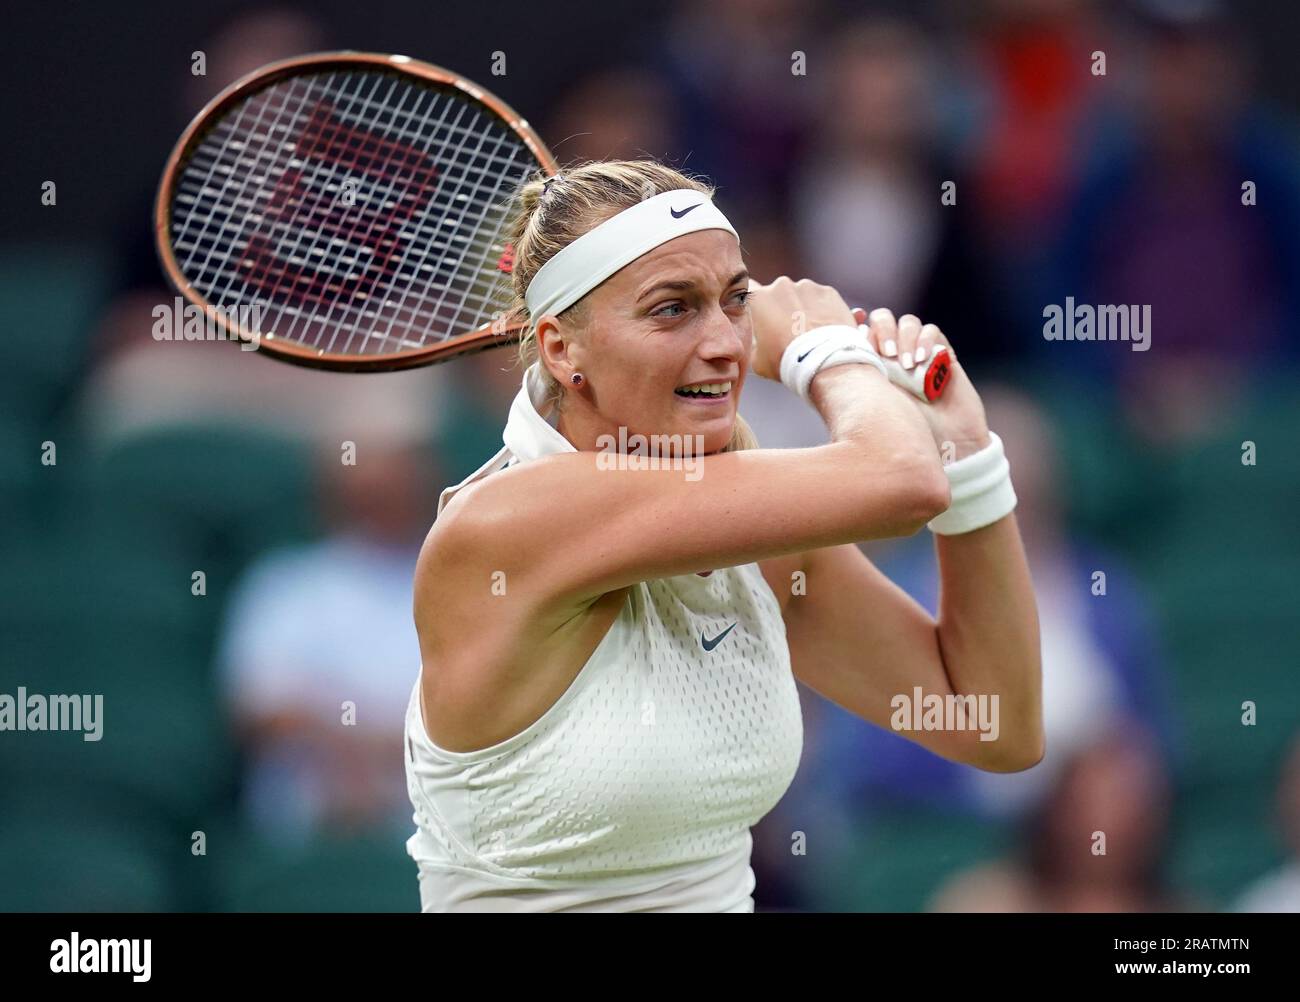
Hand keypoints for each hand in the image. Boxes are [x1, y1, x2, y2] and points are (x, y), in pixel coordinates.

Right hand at [746, 277, 856, 380]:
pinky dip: (822, 310)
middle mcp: (782, 286)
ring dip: (802, 308)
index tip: (761, 316)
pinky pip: (822, 299)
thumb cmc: (785, 361)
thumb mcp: (756, 359)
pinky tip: (824, 329)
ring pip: (801, 295)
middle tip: (788, 331)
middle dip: (782, 308)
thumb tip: (759, 342)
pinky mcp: (829, 292)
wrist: (822, 362)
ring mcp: (807, 286)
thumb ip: (754, 342)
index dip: (756, 304)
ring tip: (809, 332)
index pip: (750, 292)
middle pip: (779, 294)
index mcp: (759, 298)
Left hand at [852, 307, 991, 460]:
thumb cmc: (905, 436)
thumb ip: (860, 381)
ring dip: (904, 337)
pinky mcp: (942, 354)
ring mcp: (918, 353)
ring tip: (907, 365)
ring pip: (907, 323)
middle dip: (882, 330)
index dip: (855, 321)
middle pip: (882, 319)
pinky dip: (925, 340)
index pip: (860, 329)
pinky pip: (932, 331)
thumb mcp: (875, 407)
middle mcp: (893, 355)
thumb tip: (842, 352)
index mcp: (871, 364)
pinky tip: (922, 361)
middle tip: (885, 354)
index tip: (855, 322)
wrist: (946, 448)